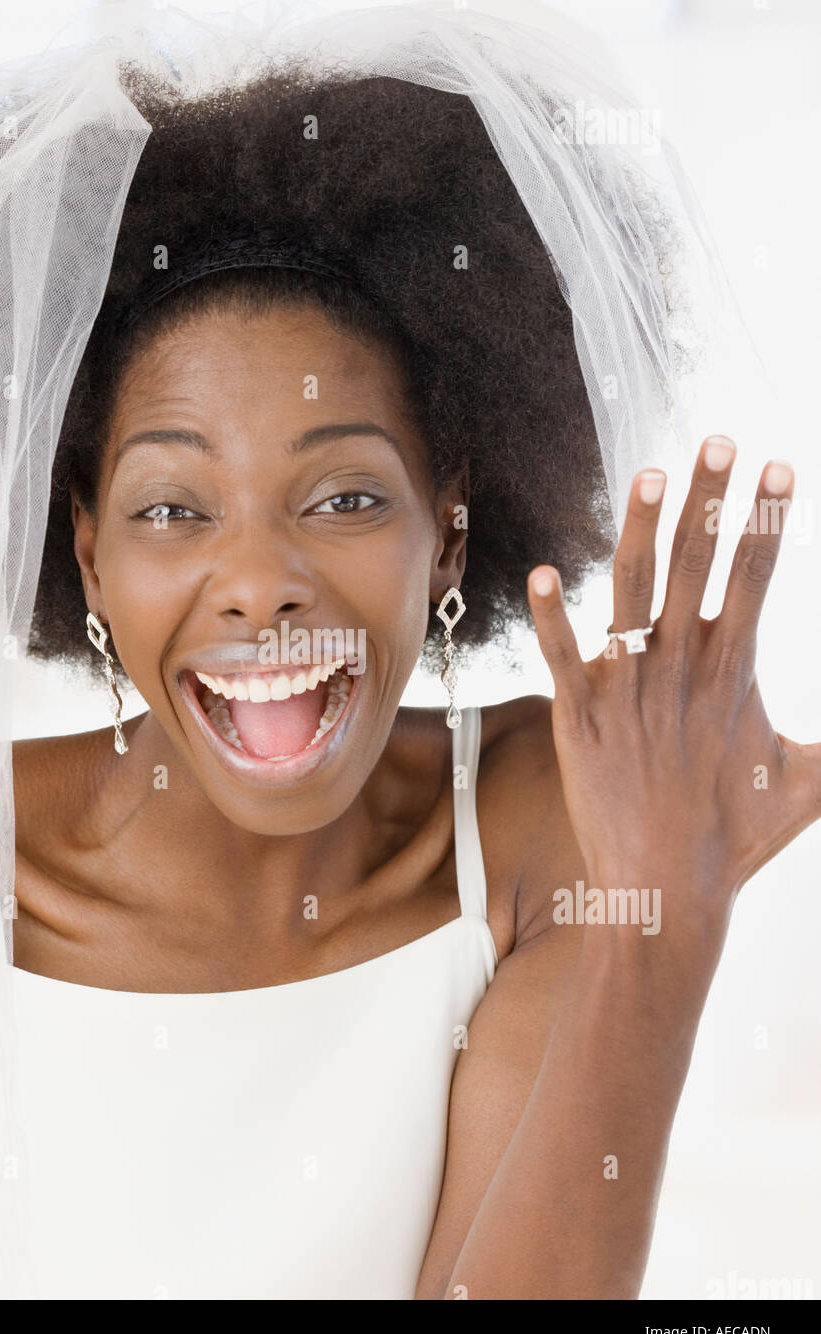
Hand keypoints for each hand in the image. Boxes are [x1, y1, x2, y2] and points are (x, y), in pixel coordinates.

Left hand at [527, 435, 820, 960]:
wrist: (668, 892)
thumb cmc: (737, 840)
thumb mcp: (811, 782)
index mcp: (734, 671)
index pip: (757, 577)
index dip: (768, 520)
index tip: (778, 467)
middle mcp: (683, 668)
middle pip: (697, 564)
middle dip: (709, 498)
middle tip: (716, 440)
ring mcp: (629, 689)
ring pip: (632, 590)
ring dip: (638, 528)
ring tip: (648, 472)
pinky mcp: (579, 716)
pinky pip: (560, 656)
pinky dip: (551, 616)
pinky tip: (542, 571)